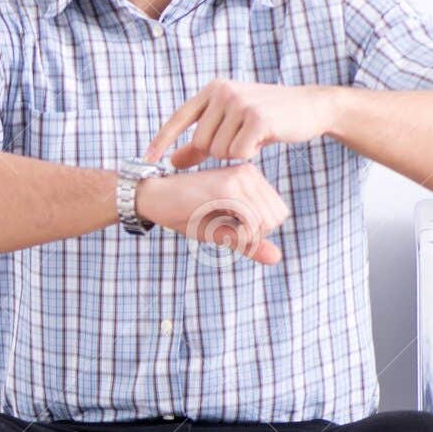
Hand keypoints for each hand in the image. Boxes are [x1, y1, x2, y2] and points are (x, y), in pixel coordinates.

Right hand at [133, 162, 290, 264]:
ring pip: (266, 220)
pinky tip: (218, 228)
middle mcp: (249, 172)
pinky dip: (238, 235)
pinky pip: (251, 222)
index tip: (232, 227)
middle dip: (254, 234)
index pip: (278, 213)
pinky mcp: (228, 189)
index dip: (259, 231)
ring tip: (220, 228)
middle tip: (226, 230)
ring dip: (245, 236)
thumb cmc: (185, 213)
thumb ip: (250, 243)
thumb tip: (277, 258)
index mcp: (251, 178)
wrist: (154, 198)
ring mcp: (239, 178)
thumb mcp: (222, 232)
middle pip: (276, 217)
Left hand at [144, 80, 339, 168]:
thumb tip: (173, 161)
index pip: (179, 118)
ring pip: (220, 151)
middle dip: (218, 152)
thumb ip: (202, 142)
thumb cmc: (268, 118)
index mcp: (213, 90)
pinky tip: (263, 140)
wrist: (309, 107)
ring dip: (236, 154)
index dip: (162, 140)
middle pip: (201, 142)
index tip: (147, 159)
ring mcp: (240, 103)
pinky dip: (249, 155)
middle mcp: (223, 92)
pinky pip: (238, 154)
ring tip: (254, 137)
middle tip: (241, 141)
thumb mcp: (231, 126)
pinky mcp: (257, 118)